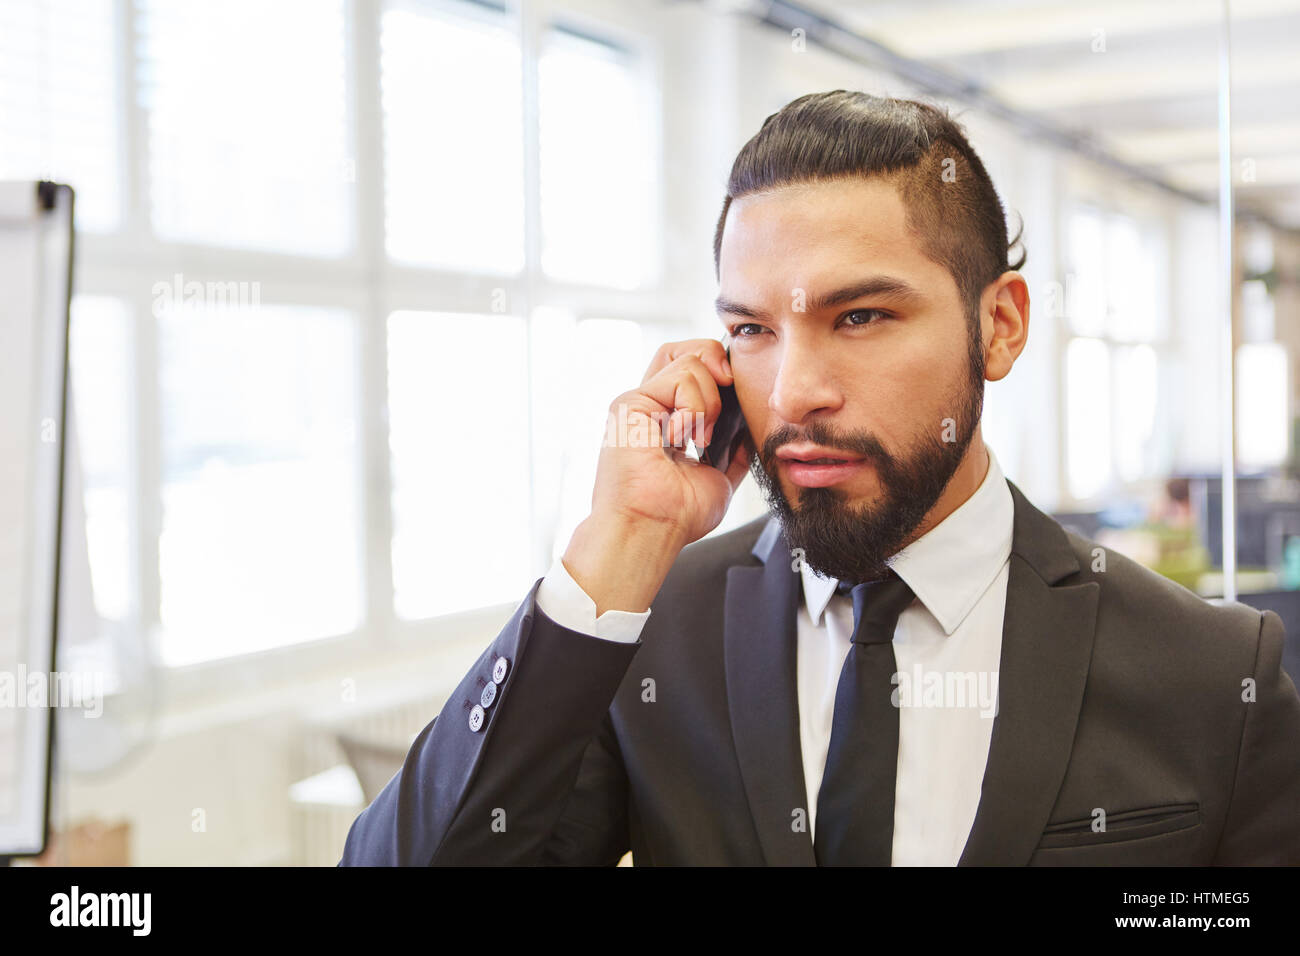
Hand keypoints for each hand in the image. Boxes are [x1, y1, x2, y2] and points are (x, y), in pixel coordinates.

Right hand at [561, 338, 750, 613]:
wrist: (653, 532)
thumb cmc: (677, 516)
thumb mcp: (718, 477)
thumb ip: (731, 452)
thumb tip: (750, 431)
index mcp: (664, 420)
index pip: (688, 368)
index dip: (716, 368)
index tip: (736, 392)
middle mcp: (648, 407)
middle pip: (684, 349)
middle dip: (717, 363)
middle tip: (728, 392)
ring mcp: (636, 403)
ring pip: (690, 363)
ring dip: (710, 402)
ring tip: (699, 439)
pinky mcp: (629, 403)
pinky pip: (680, 379)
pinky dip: (696, 408)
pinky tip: (686, 438)